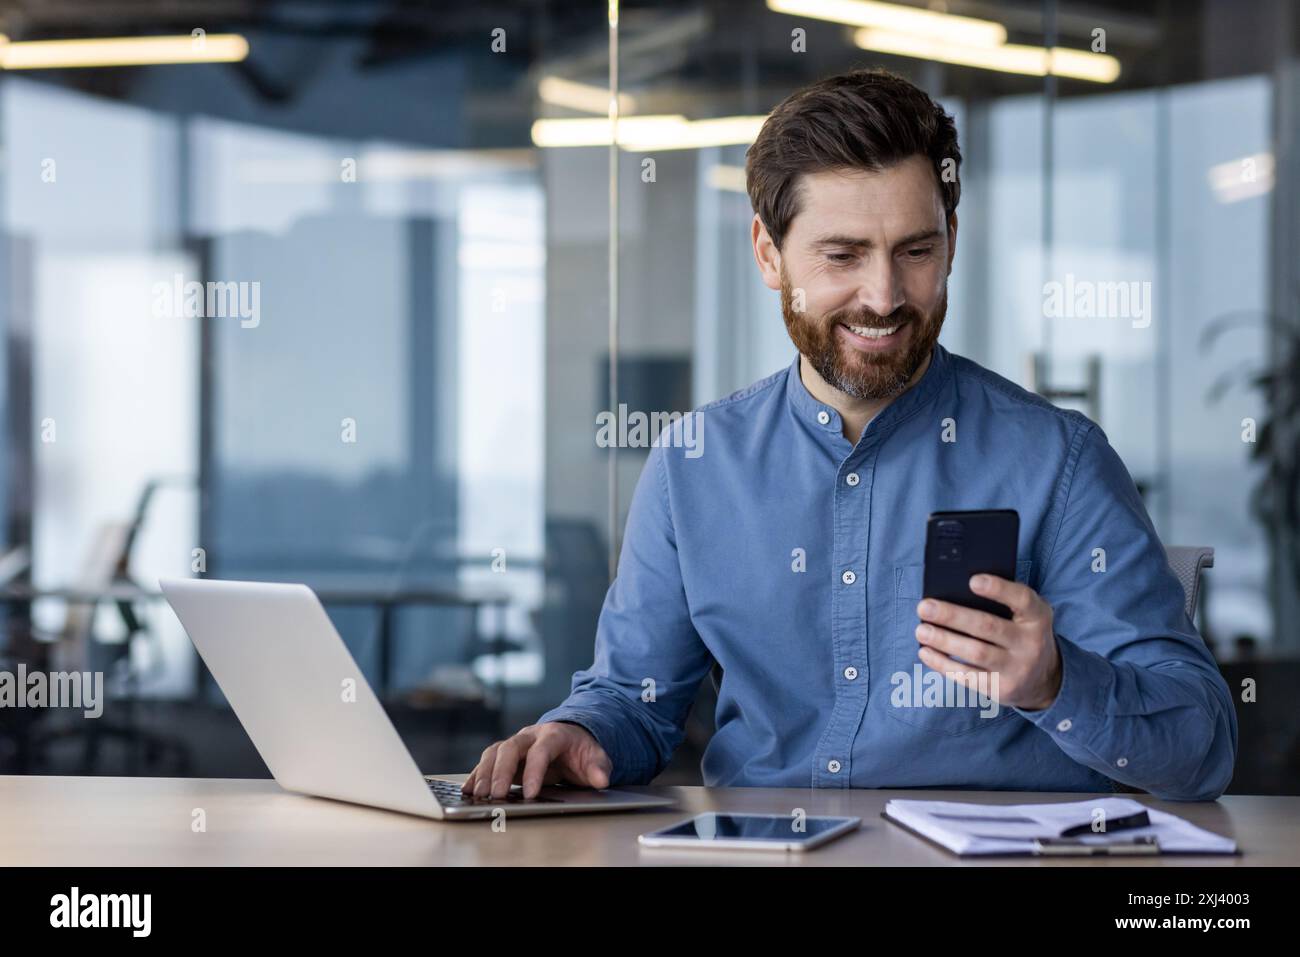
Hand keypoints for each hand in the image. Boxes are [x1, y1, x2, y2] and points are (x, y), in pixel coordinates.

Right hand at [462, 721, 612, 799]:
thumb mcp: (596, 756)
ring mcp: (516, 743)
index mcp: (554, 734)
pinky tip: (469, 789)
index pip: (541, 751)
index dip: (534, 771)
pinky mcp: (505, 754)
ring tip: (480, 795)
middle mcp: (530, 735)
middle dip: (502, 772)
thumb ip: (599, 767)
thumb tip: (601, 779)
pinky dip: (477, 774)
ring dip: (485, 773)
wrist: (571, 737)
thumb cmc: (581, 750)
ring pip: (495, 752)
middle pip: (511, 748)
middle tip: (497, 795)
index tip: (530, 794)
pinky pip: (487, 761)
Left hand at [914, 574, 1061, 710]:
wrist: (1043, 680)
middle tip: (924, 607)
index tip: (972, 580)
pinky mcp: (1001, 689)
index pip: (1022, 599)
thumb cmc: (1020, 633)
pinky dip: (942, 663)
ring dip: (943, 640)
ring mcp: (1017, 669)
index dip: (998, 589)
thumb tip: (953, 592)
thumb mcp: (1024, 615)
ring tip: (921, 630)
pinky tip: (925, 652)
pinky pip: (967, 676)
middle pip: (988, 626)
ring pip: (975, 653)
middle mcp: (1031, 643)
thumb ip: (1001, 602)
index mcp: (1038, 617)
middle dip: (952, 616)